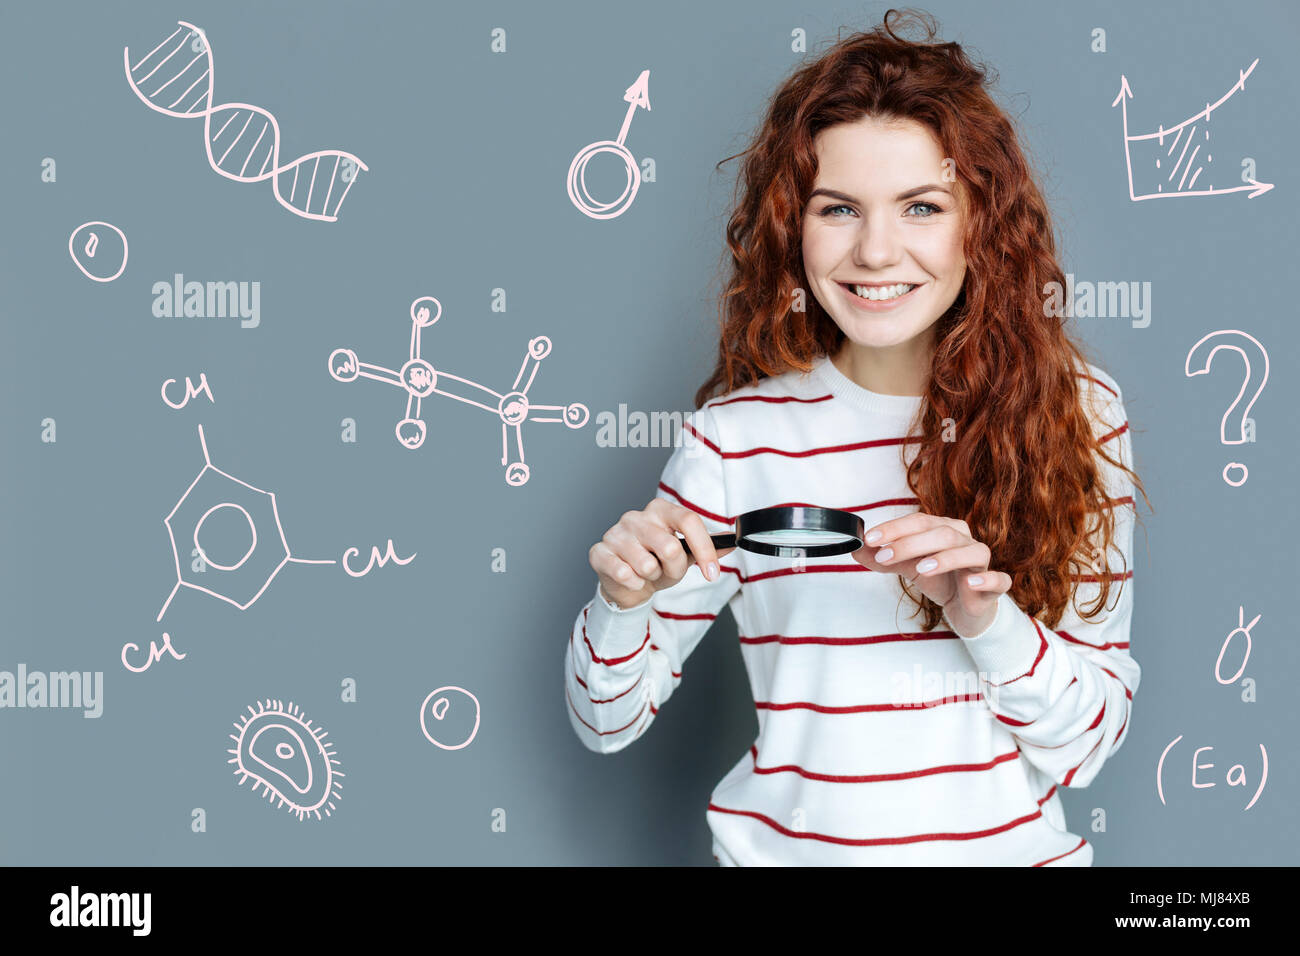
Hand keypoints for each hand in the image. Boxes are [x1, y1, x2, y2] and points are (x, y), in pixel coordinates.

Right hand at [589, 498, 737, 609]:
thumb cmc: (657, 563)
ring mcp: (615, 533)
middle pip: (670, 547)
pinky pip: (624, 574)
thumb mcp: (686, 555)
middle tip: (666, 572)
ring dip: (651, 578)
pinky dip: (634, 584)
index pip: (688, 520)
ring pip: (647, 565)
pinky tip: (630, 578)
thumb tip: (732, 542)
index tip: (712, 574)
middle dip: (674, 570)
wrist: (627, 583)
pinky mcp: (599, 552)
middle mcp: (636, 517)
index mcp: (661, 510)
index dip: (704, 549)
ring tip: (646, 573)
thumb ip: (709, 548)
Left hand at [851, 512, 1011, 636]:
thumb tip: (854, 549)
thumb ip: (882, 558)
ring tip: (921, 569)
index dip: (894, 528)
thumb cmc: (939, 579)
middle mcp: (965, 539)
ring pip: (971, 550)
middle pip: (942, 533)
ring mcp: (982, 561)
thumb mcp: (907, 567)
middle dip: (910, 544)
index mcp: (944, 529)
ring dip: (945, 558)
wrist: (964, 608)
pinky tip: (971, 583)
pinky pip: (999, 579)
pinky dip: (987, 579)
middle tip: (884, 556)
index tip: (869, 539)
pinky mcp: (995, 585)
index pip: (919, 521)